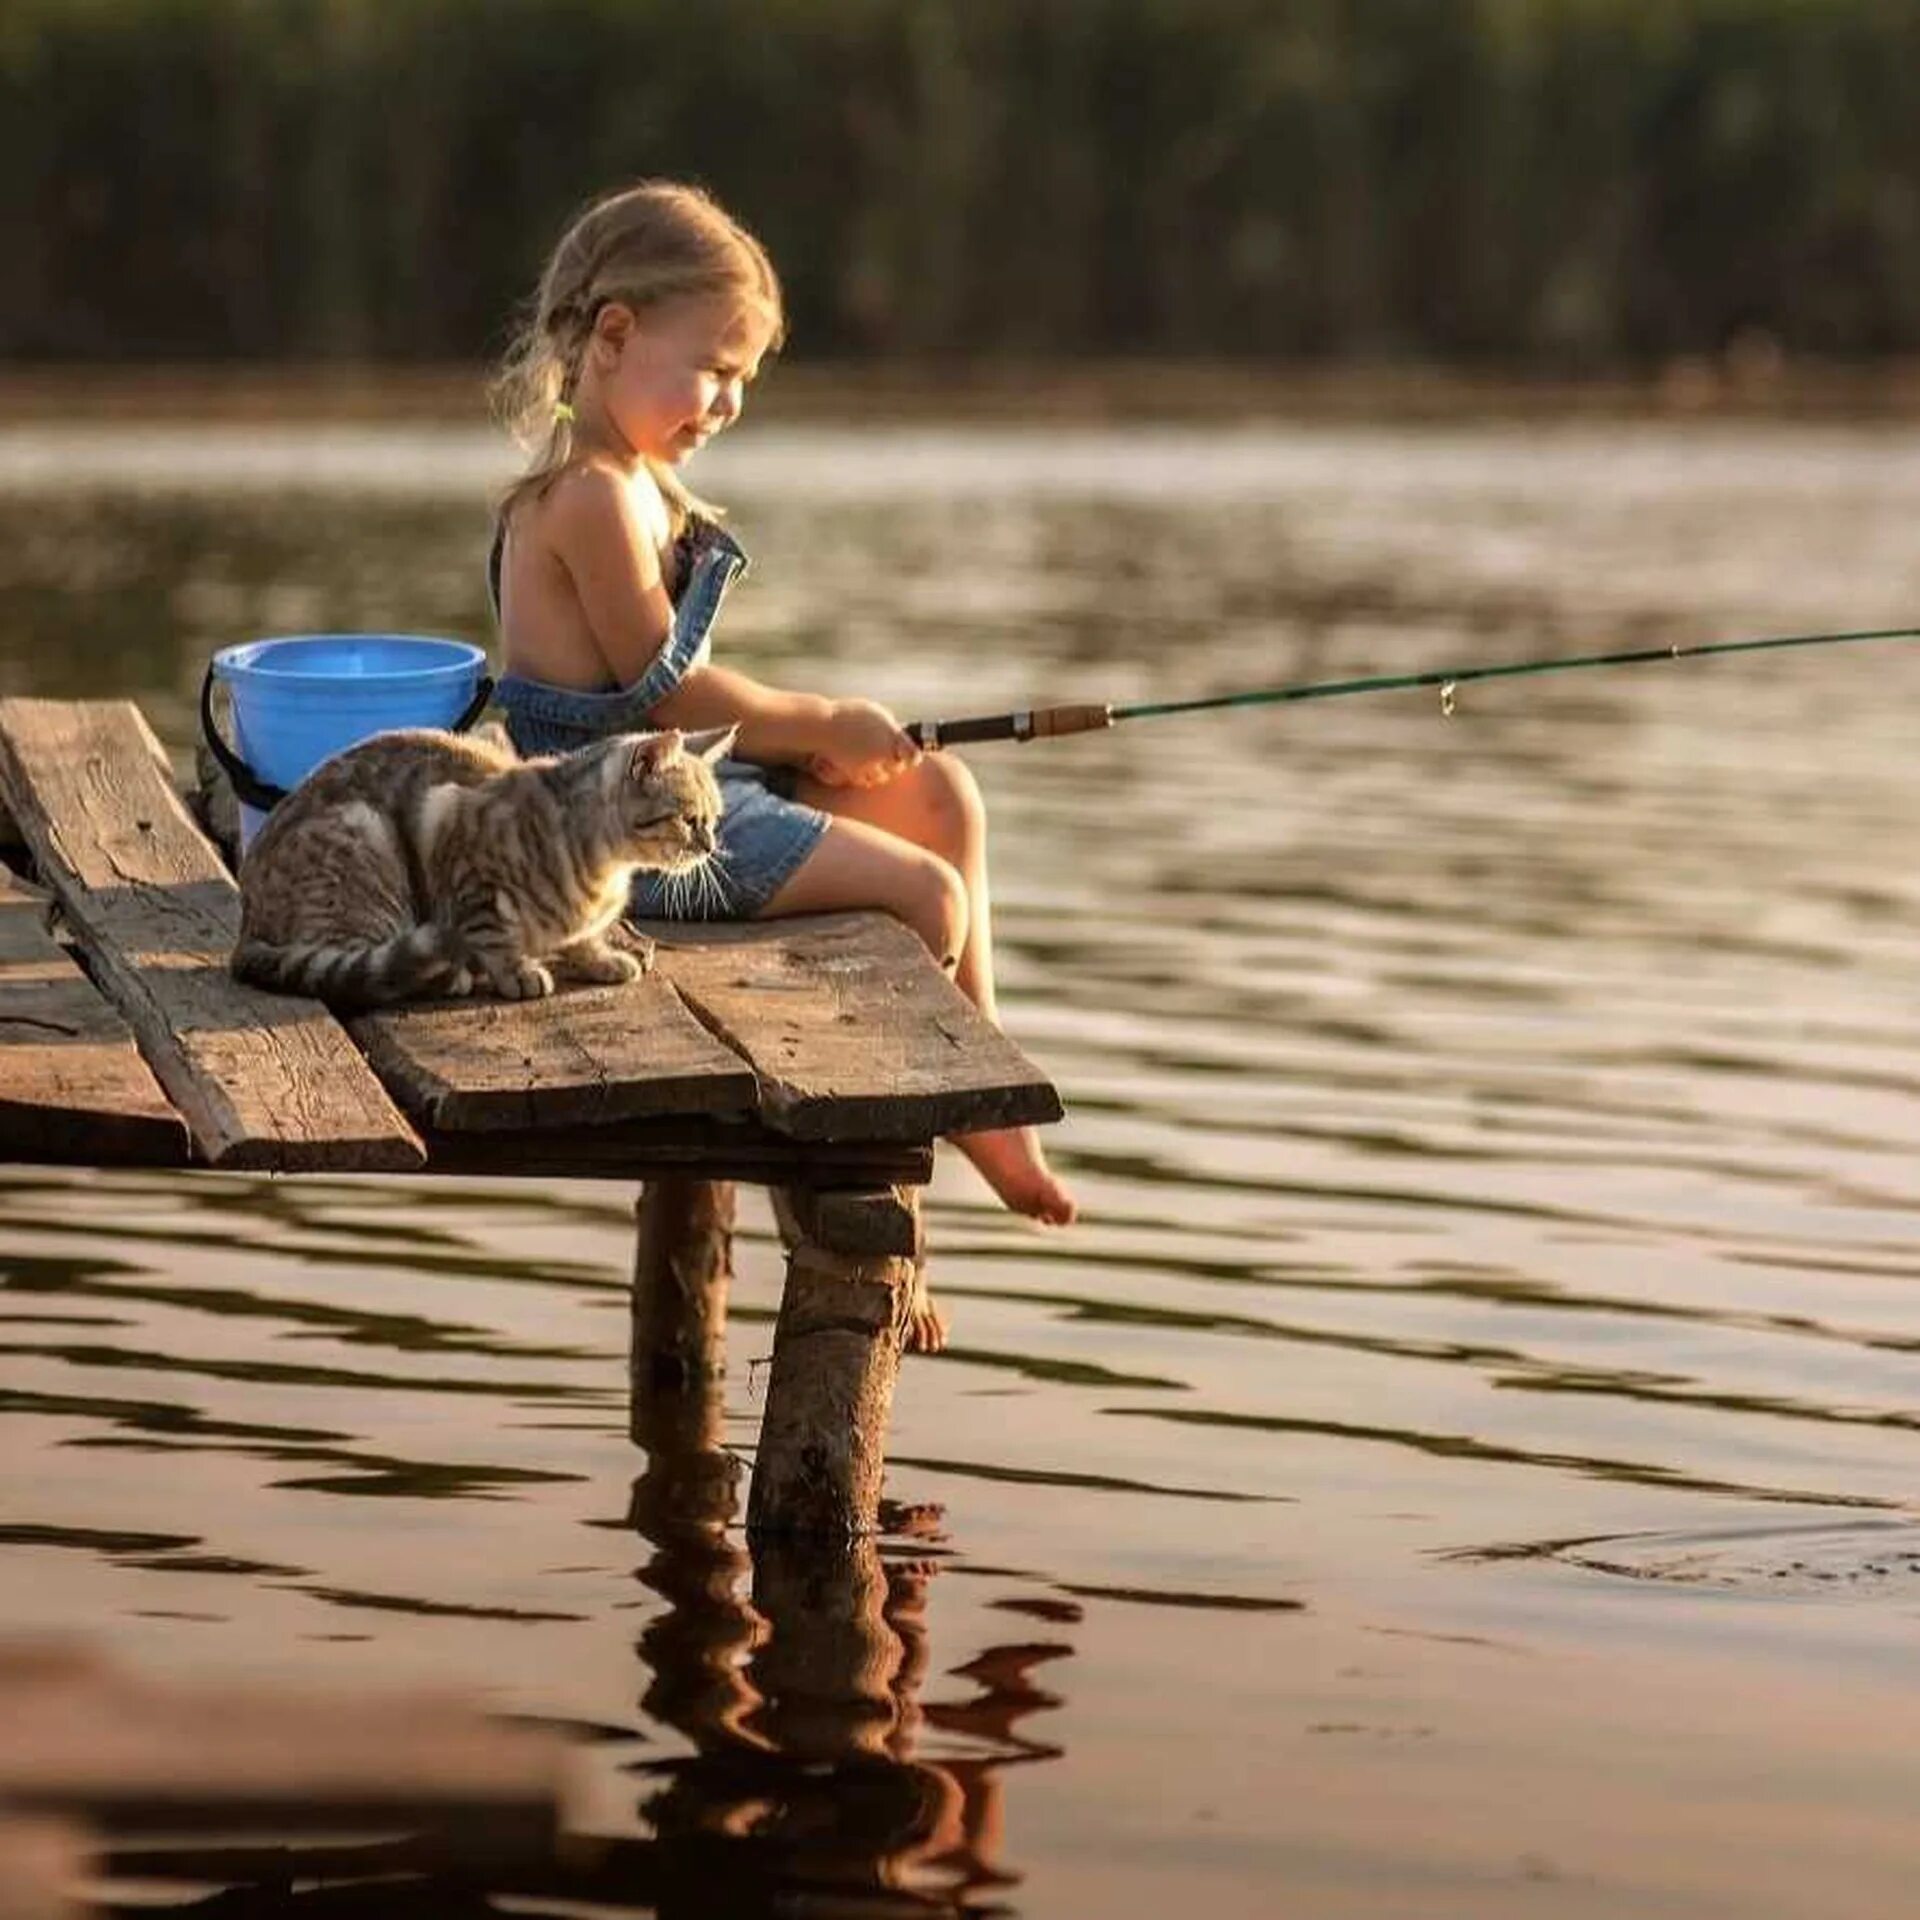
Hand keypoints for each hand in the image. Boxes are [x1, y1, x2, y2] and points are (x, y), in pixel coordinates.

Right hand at [806, 698, 920, 788]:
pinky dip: (865, 779)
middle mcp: (882, 748)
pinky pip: (866, 782)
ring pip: (882, 778)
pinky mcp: (855, 772)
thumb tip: (900, 733)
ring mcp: (869, 761)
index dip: (911, 758)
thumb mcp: (872, 711)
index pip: (912, 754)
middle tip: (887, 763)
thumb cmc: (847, 715)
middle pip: (898, 768)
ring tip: (871, 767)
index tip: (904, 757)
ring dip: (879, 775)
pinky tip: (859, 771)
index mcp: (890, 732)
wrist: (822, 724)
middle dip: (894, 767)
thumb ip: (889, 724)